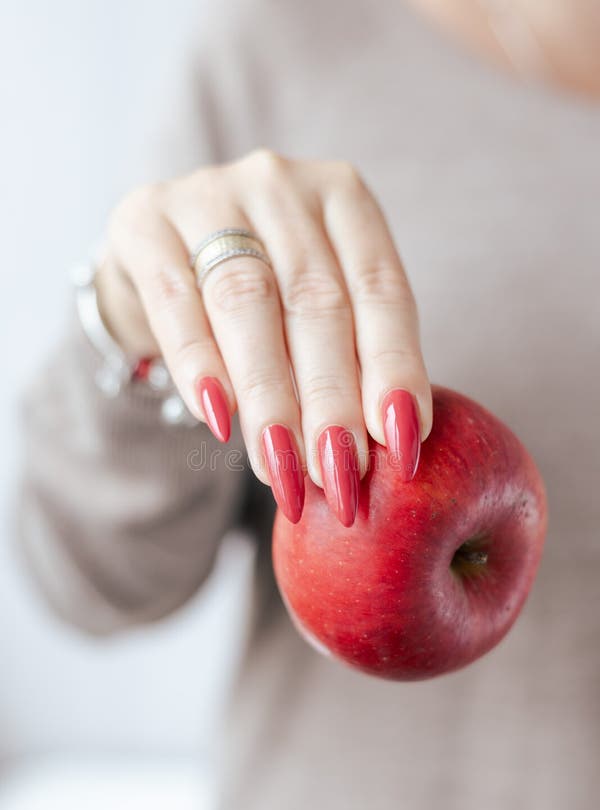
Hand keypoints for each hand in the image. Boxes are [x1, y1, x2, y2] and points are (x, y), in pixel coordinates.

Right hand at [96, 149, 431, 525]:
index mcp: (344, 198)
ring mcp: (208, 194)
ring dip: (270, 398)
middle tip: (340, 476)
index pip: (381, 289)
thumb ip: (350, 357)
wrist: (163, 257)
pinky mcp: (145, 222)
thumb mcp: (315, 309)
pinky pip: (177, 303)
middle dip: (331, 400)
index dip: (394, 368)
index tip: (400, 443)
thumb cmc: (263, 294)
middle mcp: (280, 183)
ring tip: (283, 470)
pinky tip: (219, 419)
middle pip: (316, 302)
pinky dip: (200, 365)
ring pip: (248, 303)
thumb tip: (385, 448)